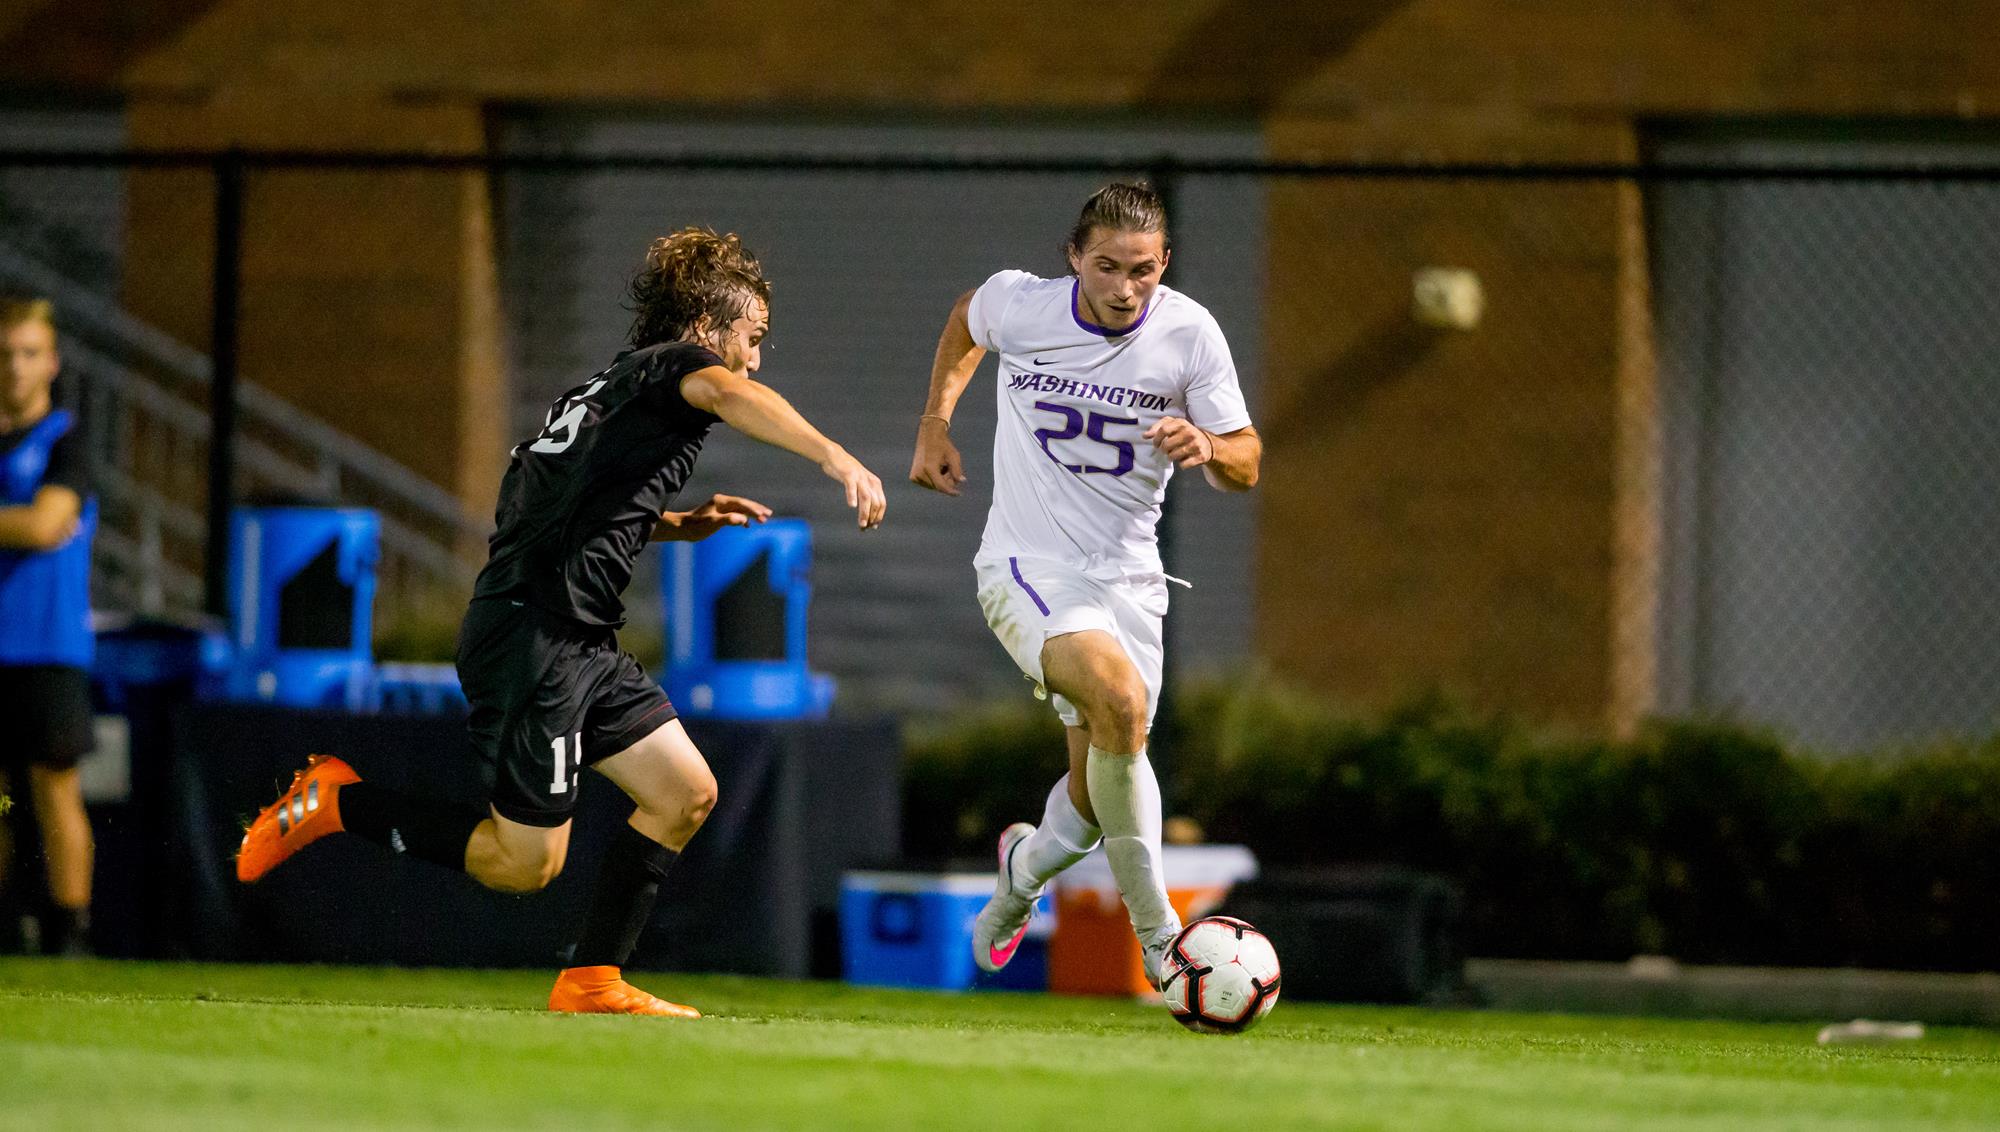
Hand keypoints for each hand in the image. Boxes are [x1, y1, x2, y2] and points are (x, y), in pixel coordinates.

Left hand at [655, 494, 772, 541]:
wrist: (683, 528)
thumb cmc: (696, 526)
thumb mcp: (713, 523)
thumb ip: (729, 520)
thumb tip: (744, 520)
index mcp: (721, 501)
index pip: (741, 503)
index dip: (754, 509)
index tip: (763, 515)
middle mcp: (722, 502)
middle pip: (743, 504)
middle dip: (756, 509)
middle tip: (769, 514)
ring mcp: (720, 508)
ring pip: (740, 508)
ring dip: (752, 513)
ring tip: (764, 518)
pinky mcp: (719, 514)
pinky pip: (735, 514)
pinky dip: (743, 518)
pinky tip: (747, 525)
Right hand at [821, 448, 886, 529]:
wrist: (834, 455)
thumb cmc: (847, 473)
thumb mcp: (860, 484)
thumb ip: (865, 497)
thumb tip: (867, 517)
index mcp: (875, 484)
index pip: (881, 503)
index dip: (878, 516)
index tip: (872, 527)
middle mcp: (870, 480)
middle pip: (876, 502)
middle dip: (872, 517)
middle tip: (865, 528)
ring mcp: (859, 477)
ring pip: (866, 497)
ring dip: (865, 512)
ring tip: (862, 524)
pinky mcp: (848, 474)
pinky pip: (852, 486)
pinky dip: (852, 496)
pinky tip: (852, 505)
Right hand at [909, 417, 967, 495]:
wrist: (929, 435)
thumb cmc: (943, 444)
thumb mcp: (953, 456)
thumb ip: (957, 470)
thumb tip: (961, 482)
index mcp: (928, 468)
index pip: (941, 486)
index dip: (951, 491)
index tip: (959, 494)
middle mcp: (919, 473)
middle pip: (938, 487)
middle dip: (947, 481)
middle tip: (949, 468)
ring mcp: (914, 476)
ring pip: (933, 486)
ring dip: (941, 480)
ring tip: (942, 466)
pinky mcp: (913, 477)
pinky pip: (928, 483)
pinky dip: (935, 479)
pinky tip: (936, 468)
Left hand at [1143, 417, 1214, 468]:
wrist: (1207, 443)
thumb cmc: (1185, 433)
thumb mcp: (1173, 425)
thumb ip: (1158, 427)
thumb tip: (1145, 435)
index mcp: (1181, 423)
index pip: (1163, 430)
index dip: (1156, 439)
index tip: (1155, 444)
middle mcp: (1189, 432)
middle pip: (1166, 445)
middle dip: (1163, 450)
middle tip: (1166, 450)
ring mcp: (1196, 444)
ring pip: (1173, 456)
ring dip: (1172, 457)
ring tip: (1176, 453)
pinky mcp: (1200, 456)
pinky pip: (1183, 465)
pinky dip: (1182, 464)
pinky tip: (1185, 459)